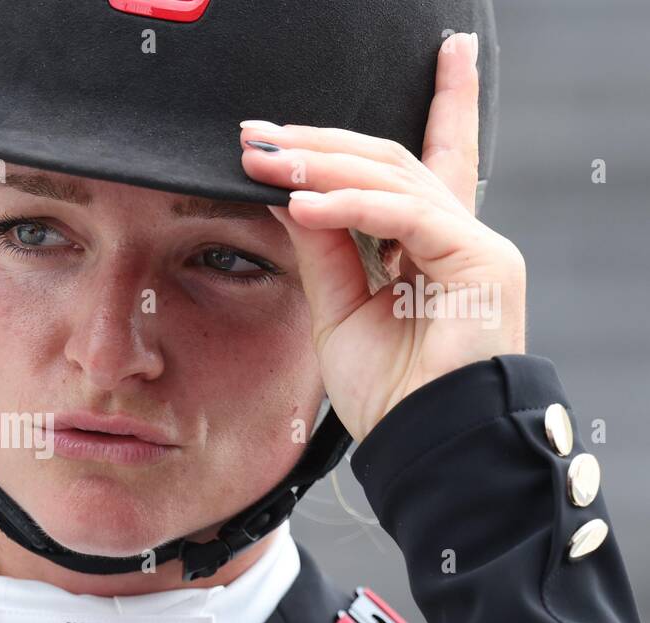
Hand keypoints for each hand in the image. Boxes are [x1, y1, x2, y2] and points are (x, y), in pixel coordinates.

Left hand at [238, 31, 525, 444]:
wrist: (420, 447)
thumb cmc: (386, 392)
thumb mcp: (338, 308)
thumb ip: (323, 247)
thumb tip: (288, 191)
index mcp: (429, 244)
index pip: (421, 160)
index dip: (428, 104)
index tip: (416, 62)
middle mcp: (457, 234)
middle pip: (389, 160)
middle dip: (321, 143)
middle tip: (256, 136)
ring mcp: (474, 244)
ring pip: (393, 177)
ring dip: (321, 166)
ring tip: (263, 161)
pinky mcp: (480, 260)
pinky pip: (406, 214)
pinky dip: (349, 206)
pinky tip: (300, 202)